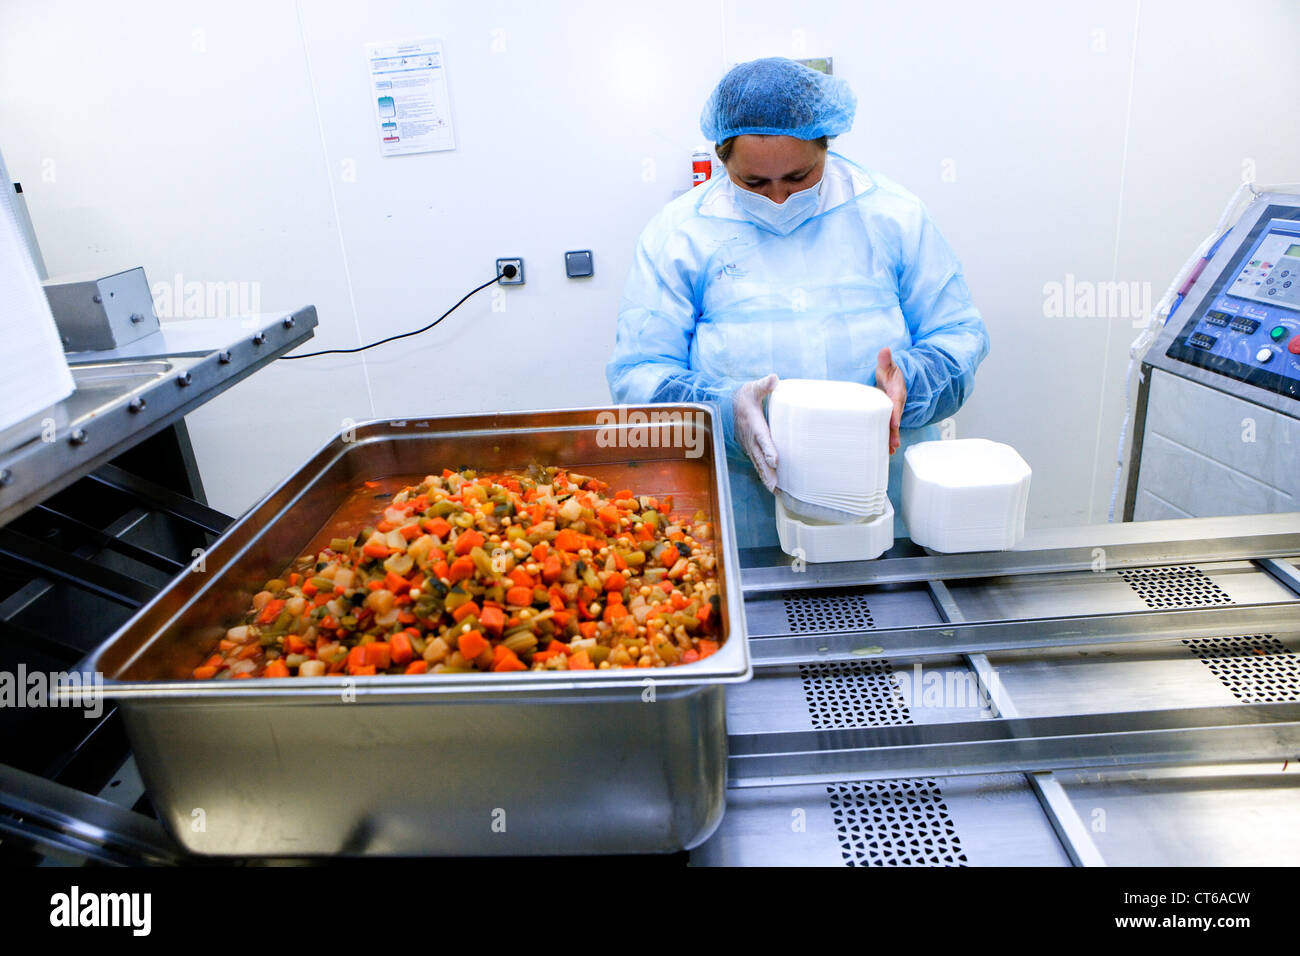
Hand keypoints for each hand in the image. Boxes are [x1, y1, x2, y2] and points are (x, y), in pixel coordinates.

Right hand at [734, 374, 779, 491]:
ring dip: (766, 477)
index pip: (761, 438)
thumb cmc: (745, 396)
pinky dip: (765, 476)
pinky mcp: (752, 450)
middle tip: (776, 484)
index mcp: (753, 424)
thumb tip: (774, 378)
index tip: (775, 460)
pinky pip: (758, 465)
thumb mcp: (752, 388)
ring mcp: (750, 446)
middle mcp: (750, 438)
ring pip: (759, 463)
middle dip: (767, 471)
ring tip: (776, 490)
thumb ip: (763, 385)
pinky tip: (774, 487)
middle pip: (760, 456)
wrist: (730, 405)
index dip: (768, 449)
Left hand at [875, 347, 905, 453]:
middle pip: (895, 420)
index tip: (894, 423)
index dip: (895, 414)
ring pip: (892, 427)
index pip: (896, 404)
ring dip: (891, 439)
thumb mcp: (887, 367)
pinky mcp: (888, 417)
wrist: (897, 379)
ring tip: (889, 452)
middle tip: (893, 445)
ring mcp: (893, 412)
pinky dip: (887, 438)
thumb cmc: (890, 373)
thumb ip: (885, 360)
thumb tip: (885, 350)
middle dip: (894, 433)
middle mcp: (897, 405)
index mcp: (897, 394)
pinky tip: (885, 450)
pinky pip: (888, 428)